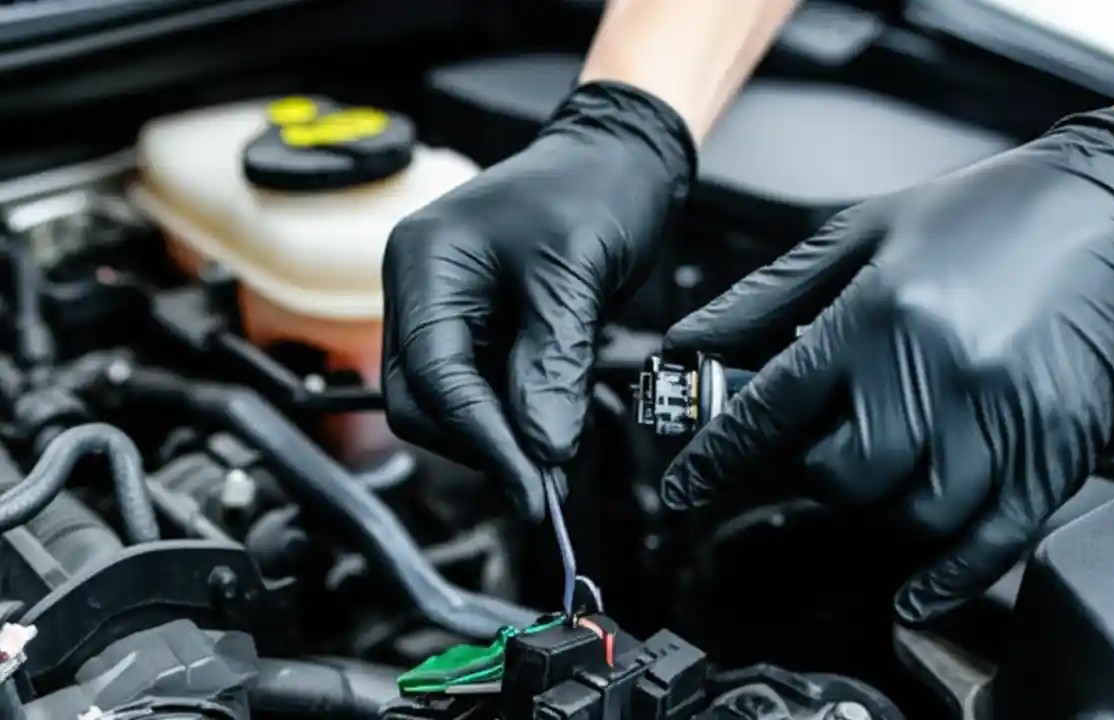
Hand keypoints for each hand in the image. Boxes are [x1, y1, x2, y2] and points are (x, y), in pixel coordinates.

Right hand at [383, 82, 694, 519]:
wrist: (619, 157)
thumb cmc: (594, 188)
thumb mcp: (577, 276)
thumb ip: (553, 366)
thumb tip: (543, 450)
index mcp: (425, 264)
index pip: (435, 379)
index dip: (483, 442)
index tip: (533, 489)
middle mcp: (421, 291)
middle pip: (425, 403)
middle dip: (486, 443)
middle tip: (548, 480)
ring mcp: (445, 310)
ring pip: (453, 405)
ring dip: (504, 434)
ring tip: (561, 447)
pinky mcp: (478, 327)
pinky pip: (484, 389)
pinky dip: (519, 413)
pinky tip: (556, 415)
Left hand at [660, 109, 1113, 623]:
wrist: (1113, 207)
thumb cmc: (985, 213)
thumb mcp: (860, 232)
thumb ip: (767, 297)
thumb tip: (692, 342)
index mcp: (880, 312)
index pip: (772, 410)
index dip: (716, 457)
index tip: (684, 485)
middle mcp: (938, 369)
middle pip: (840, 475)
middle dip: (807, 470)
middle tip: (812, 444)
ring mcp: (1001, 416)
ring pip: (910, 514)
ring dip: (875, 507)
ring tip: (876, 467)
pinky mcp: (1056, 448)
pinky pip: (992, 540)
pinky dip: (946, 577)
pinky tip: (915, 591)